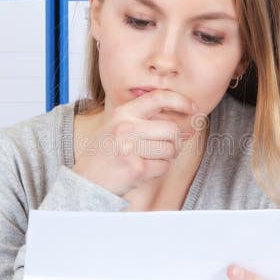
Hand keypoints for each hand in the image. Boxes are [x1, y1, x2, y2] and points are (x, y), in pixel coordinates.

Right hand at [73, 89, 198, 196]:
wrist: (86, 181)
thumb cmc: (106, 154)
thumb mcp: (118, 127)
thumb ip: (147, 121)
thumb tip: (187, 124)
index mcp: (123, 113)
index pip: (159, 97)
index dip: (181, 101)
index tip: (194, 108)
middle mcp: (126, 127)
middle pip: (172, 129)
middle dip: (175, 141)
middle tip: (166, 148)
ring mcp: (130, 148)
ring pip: (170, 149)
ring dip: (166, 157)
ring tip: (148, 159)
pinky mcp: (136, 169)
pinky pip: (163, 167)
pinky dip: (158, 170)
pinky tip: (143, 170)